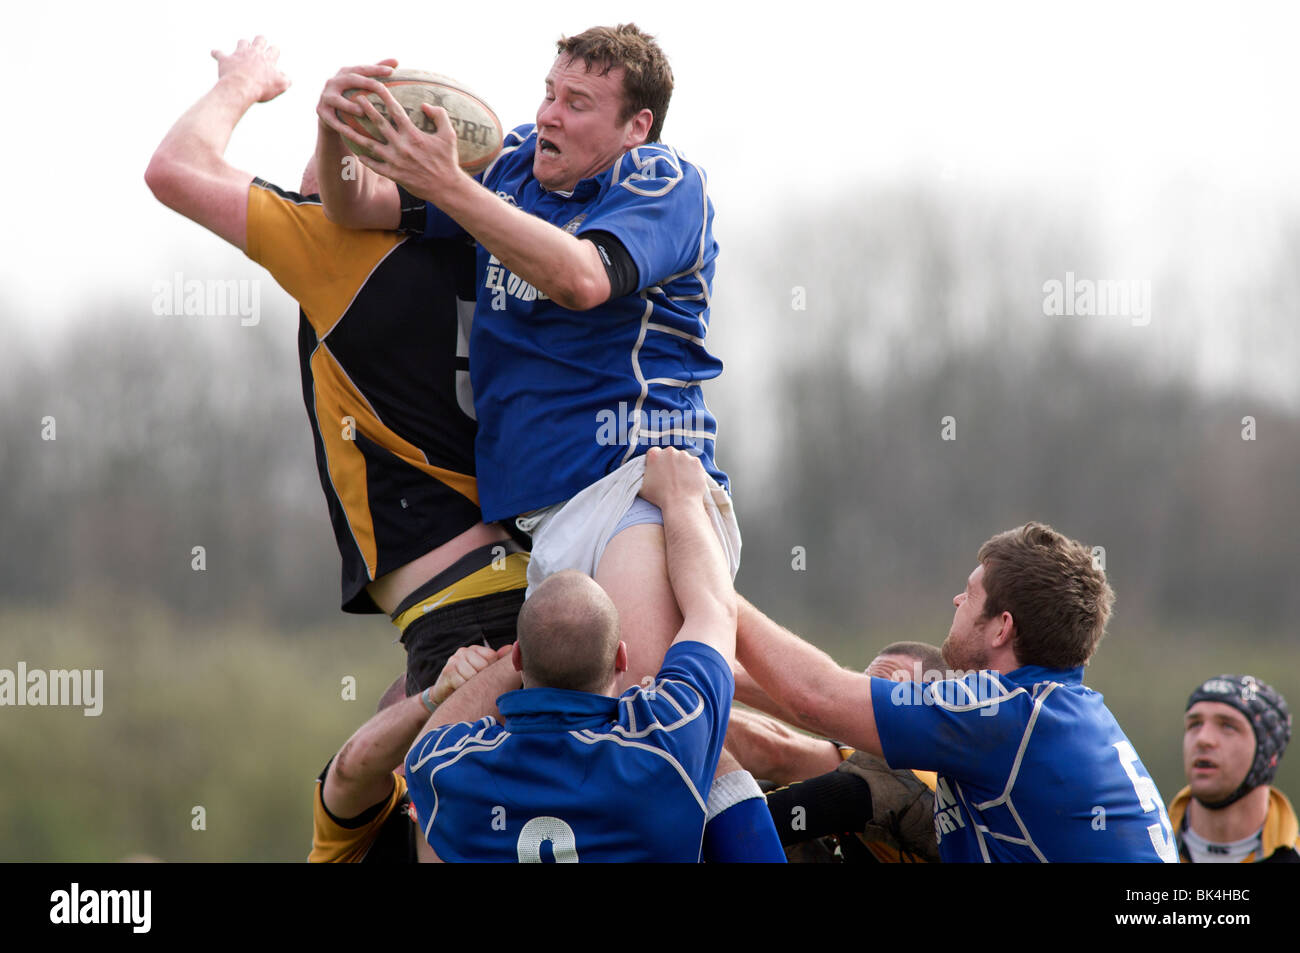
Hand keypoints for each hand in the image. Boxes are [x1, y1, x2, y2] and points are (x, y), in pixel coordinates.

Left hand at [211, 36, 289, 103]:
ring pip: (242, 42)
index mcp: (267, 59)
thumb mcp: (280, 86)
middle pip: (259, 40)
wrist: (241, 88)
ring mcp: (239, 54)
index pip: (274, 49)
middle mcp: (254, 53)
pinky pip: (219, 53)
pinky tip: (214, 53)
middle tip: (261, 43)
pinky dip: (217, 53)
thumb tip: (287, 78)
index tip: (274, 53)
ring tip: (243, 48)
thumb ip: (286, 80)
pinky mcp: (226, 59)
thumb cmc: (261, 88)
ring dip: (243, 44)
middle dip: (261, 40)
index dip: (274, 51)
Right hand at [315, 59, 396, 134]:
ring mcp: (325, 97)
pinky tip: (354, 134)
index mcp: (344, 73)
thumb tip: (396, 60)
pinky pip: (333, 121)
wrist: (330, 114)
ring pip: (337, 100)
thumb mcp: (362, 84)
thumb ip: (376, 72)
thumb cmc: (351, 96)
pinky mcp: (321, 112)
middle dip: (365, 83)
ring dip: (348, 106)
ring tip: (362, 112)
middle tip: (381, 88)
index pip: (362, 68)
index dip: (376, 69)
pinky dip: (343, 128)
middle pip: (350, 80)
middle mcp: (333, 82)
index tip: (392, 71)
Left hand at [327, 91, 466, 199]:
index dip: (384, 96)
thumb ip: (439, 115)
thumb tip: (424, 105)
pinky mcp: (394, 175)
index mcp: (413, 135)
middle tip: (354, 98)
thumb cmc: (448, 160)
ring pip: (370, 145)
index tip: (375, 86)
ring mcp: (395, 161)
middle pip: (378, 124)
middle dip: (366, 110)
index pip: (396, 110)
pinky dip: (366, 160)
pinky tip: (358, 154)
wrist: (446, 187)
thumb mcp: (449, 135)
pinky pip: (375, 166)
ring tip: (345, 126)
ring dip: (356, 134)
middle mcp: (401, 146)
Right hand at [428, 643, 512, 705]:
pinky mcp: (447, 671)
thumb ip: (496, 661)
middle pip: (483, 665)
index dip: (491, 670)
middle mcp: (464, 651)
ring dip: (472, 686)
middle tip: (475, 684)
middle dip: (482, 679)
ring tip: (467, 688)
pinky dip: (464, 690)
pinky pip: (463, 682)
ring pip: (473, 674)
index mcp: (475, 650)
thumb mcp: (483, 673)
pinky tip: (460, 690)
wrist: (444, 695)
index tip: (485, 678)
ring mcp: (454, 659)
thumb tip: (511, 647)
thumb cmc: (468, 683)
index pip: (491, 656)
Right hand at [639, 447, 707, 509]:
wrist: (680, 504)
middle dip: (669, 463)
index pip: (654, 453)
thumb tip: (642, 472)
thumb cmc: (660, 498)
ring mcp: (684, 456)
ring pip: (682, 458)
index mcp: (654, 455)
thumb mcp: (641, 487)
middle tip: (670, 477)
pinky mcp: (696, 462)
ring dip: (681, 466)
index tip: (659, 470)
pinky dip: (692, 470)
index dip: (656, 462)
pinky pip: (693, 464)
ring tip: (680, 481)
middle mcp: (669, 452)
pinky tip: (689, 481)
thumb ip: (641, 475)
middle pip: (669, 454)